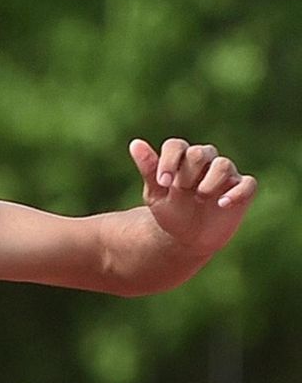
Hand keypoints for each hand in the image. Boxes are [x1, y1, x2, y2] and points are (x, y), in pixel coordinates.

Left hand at [129, 138, 256, 255]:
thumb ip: (149, 169)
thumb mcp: (156, 194)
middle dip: (188, 173)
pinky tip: (222, 204)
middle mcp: (206, 161)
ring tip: (200, 197)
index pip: (175, 145)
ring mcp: (226, 175)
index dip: (169, 161)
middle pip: (199, 152)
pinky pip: (248, 184)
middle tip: (182, 190)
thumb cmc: (171, 212)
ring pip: (224, 164)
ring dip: (209, 182)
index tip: (163, 182)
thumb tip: (135, 143)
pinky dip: (236, 192)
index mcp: (182, 158)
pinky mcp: (243, 190)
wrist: (187, 239)